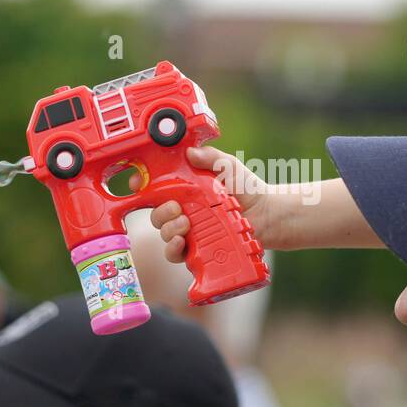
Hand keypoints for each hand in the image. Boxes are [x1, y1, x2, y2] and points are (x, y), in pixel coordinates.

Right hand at [143, 146, 278, 263]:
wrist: (268, 214)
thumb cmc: (248, 189)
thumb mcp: (228, 166)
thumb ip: (210, 157)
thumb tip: (190, 152)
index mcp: (186, 190)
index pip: (157, 189)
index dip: (143, 187)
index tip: (138, 184)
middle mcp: (184, 211)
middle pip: (157, 214)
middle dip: (161, 212)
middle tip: (177, 208)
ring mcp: (191, 231)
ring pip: (164, 233)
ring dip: (169, 229)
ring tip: (185, 224)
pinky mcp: (197, 249)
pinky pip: (175, 254)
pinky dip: (173, 248)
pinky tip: (183, 242)